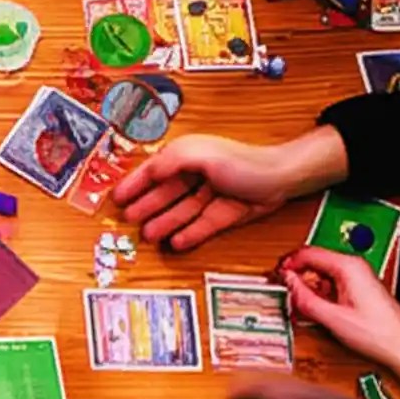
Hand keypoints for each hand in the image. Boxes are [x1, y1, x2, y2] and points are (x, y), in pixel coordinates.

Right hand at [112, 135, 295, 250]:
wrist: (282, 179)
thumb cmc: (242, 161)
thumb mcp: (199, 155)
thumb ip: (170, 162)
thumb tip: (148, 171)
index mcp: (186, 156)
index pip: (153, 171)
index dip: (134, 184)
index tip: (117, 198)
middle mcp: (195, 176)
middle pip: (164, 194)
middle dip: (146, 207)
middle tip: (129, 221)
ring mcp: (209, 197)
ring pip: (180, 213)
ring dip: (163, 224)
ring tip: (149, 235)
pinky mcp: (222, 215)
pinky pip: (200, 227)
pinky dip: (187, 235)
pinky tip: (174, 243)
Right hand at [278, 247, 399, 366]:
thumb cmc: (377, 333)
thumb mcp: (332, 317)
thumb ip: (304, 297)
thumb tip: (287, 281)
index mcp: (348, 267)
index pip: (308, 253)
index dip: (288, 264)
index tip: (277, 275)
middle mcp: (353, 267)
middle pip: (314, 261)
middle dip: (296, 276)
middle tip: (283, 289)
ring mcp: (357, 277)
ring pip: (321, 273)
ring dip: (306, 287)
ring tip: (298, 304)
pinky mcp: (357, 288)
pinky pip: (330, 283)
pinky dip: (318, 293)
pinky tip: (314, 308)